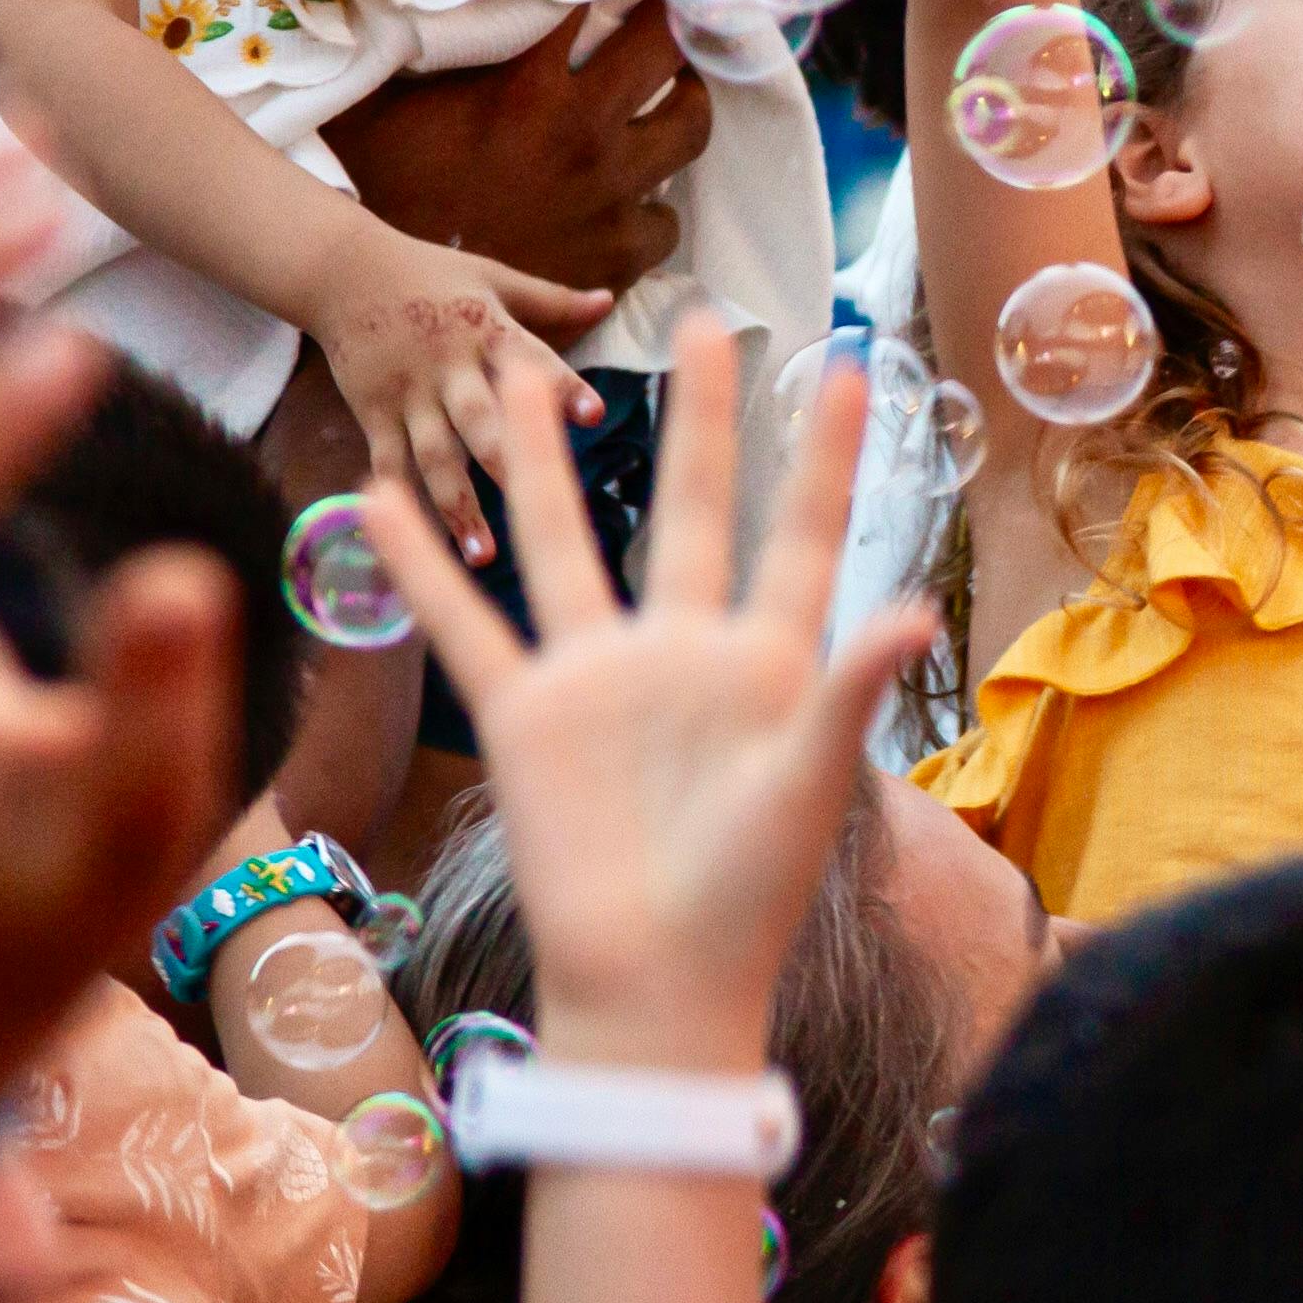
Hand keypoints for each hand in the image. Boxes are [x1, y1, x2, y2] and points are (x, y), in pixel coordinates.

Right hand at [308, 222, 615, 560]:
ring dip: (458, 505)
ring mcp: (409, 394)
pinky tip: (413, 540)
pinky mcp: (374, 412)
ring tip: (483, 555)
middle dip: (506, 460)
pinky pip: (388, 460)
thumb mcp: (494, 279)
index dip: (562, 386)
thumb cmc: (431, 275)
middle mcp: (449, 366)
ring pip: (435, 454)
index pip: (531, 360)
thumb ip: (553, 301)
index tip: (594, 415)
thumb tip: (611, 301)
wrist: (344, 271)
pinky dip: (399, 497)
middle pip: (479, 417)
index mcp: (487, 330)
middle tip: (535, 502)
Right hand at [327, 0, 714, 304]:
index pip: (594, 0)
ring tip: (680, 95)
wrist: (411, 299)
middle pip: (666, 50)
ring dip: (688, 107)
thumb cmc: (388, 197)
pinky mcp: (621, 252)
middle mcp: (584, 131)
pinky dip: (654, 209)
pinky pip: (666, 220)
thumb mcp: (380, 111)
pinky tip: (637, 200)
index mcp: (530, 87)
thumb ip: (396, 51)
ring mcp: (612, 192)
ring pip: (691, 128)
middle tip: (671, 18)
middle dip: (673, 26)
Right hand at [352, 330, 938, 1065]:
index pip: (803, 536)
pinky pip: (468, 629)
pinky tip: (385, 503)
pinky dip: (424, 570)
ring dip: (548, 464)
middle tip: (708, 321)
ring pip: (567, 542)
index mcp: (765, 662)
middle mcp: (681, 652)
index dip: (827, 458)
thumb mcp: (808, 783)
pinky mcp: (525, 718)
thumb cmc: (747, 896)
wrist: (654, 981)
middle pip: (689, 508)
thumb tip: (918, 610)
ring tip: (530, 380)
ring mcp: (598, 678)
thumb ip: (852, 689)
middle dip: (701, 418)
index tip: (851, 368)